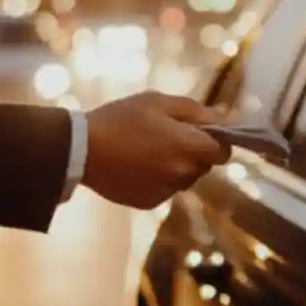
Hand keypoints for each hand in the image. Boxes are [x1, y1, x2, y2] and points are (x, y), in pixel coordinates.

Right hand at [82, 91, 230, 208]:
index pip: (223, 152)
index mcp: (189, 147)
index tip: (200, 131)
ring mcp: (167, 191)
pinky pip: (166, 190)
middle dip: (195, 152)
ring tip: (149, 150)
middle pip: (204, 165)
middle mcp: (183, 174)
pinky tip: (138, 166)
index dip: (216, 141)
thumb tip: (224, 115)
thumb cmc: (121, 119)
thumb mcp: (158, 102)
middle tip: (168, 136)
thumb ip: (195, 110)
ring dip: (177, 167)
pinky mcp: (149, 202)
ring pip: (185, 179)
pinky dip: (159, 180)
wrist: (81, 149)